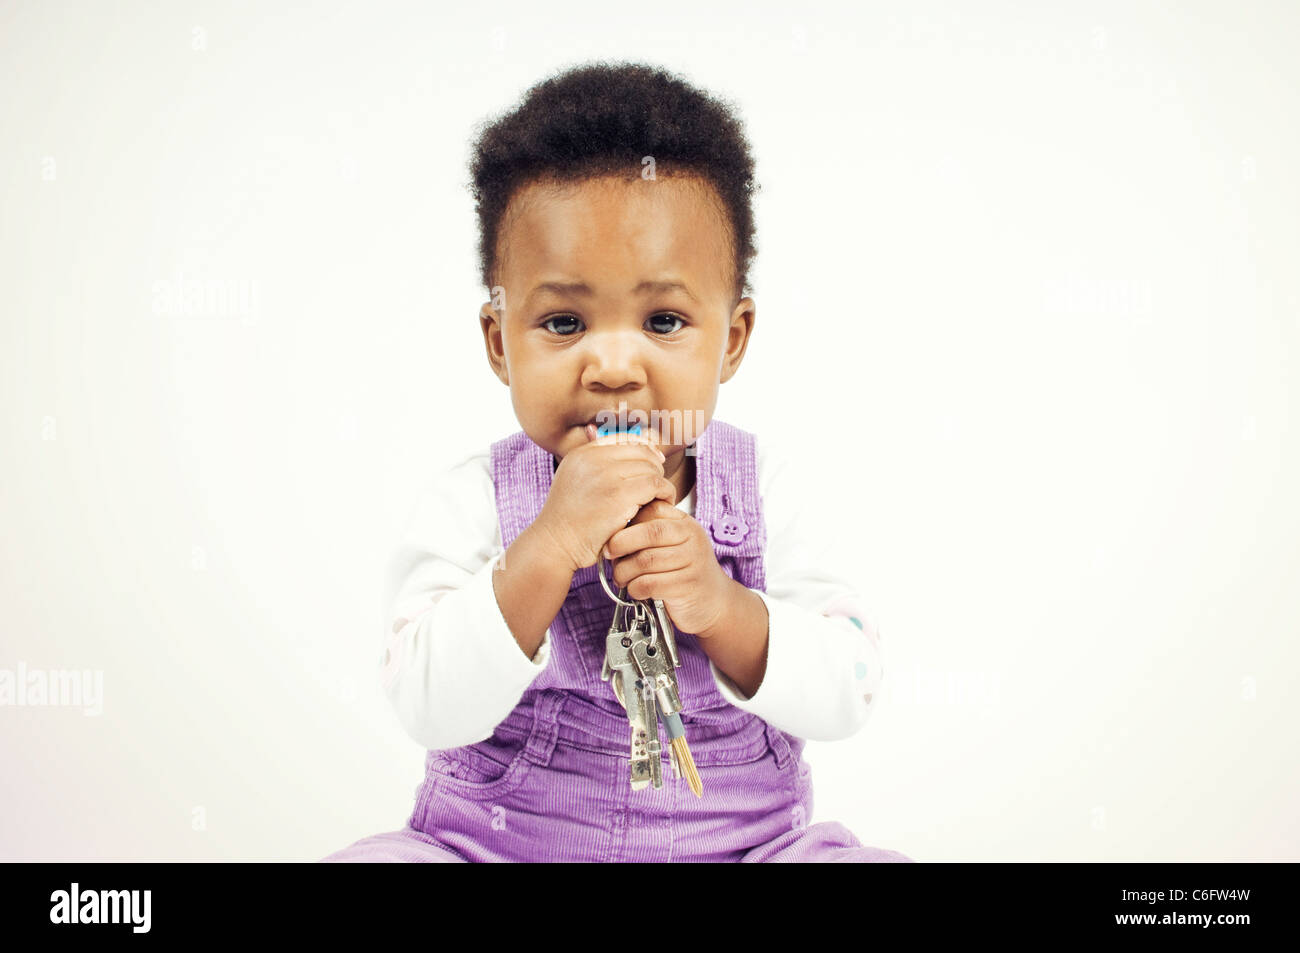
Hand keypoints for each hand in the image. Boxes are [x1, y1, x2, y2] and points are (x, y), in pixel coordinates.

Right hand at [534, 425, 674, 572]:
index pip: (624, 438)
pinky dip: (665, 493)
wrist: (555, 544)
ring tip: (660, 496)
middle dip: (655, 467)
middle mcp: (593, 459)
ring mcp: (605, 476)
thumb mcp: (575, 480)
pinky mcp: (619, 496)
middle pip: (641, 451)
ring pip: (651, 467)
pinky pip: (655, 485)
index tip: (655, 462)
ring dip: (660, 483)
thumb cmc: (570, 519)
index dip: (645, 447)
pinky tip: (663, 503)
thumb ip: (597, 465)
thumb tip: (634, 450)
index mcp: (582, 453)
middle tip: (657, 486)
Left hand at [604, 499, 734, 636]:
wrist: (715, 602)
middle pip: (649, 533)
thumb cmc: (686, 572)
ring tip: (621, 577)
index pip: (653, 510)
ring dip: (624, 571)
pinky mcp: (687, 586)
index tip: (614, 534)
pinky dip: (635, 588)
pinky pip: (650, 584)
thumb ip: (652, 532)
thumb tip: (615, 528)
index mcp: (686, 524)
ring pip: (646, 560)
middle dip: (621, 544)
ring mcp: (692, 562)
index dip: (628, 522)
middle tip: (609, 554)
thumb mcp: (675, 544)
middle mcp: (692, 539)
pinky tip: (635, 589)